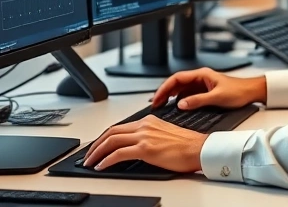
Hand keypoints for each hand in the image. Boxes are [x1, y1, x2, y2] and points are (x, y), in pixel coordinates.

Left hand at [82, 115, 207, 171]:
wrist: (199, 148)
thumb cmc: (187, 145)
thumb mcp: (164, 135)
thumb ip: (149, 137)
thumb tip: (136, 148)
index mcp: (149, 121)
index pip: (120, 127)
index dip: (105, 137)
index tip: (98, 145)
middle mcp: (144, 125)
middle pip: (111, 131)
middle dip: (96, 144)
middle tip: (88, 154)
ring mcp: (144, 136)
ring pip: (111, 141)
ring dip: (97, 152)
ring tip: (90, 162)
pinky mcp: (145, 148)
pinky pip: (119, 153)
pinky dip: (106, 160)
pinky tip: (102, 166)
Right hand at [151, 67, 266, 110]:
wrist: (251, 92)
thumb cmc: (238, 91)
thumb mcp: (217, 97)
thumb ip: (198, 101)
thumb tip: (181, 104)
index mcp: (201, 75)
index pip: (177, 78)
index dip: (164, 87)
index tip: (157, 97)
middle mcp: (200, 78)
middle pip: (176, 83)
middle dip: (164, 92)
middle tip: (155, 104)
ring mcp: (202, 85)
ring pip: (180, 89)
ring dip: (170, 96)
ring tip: (161, 106)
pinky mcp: (205, 92)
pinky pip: (187, 94)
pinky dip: (179, 100)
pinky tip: (175, 107)